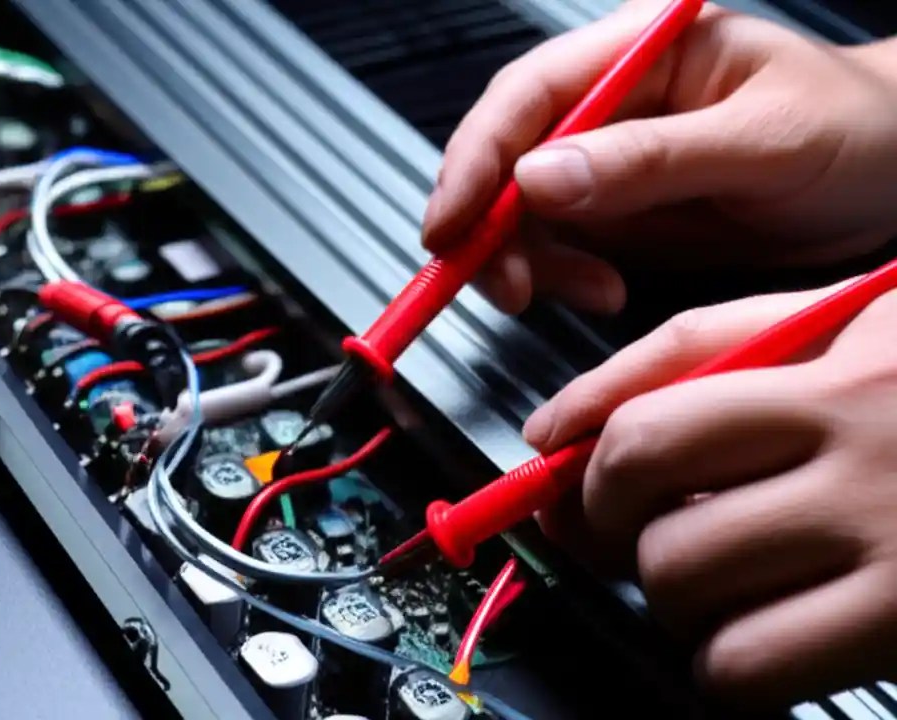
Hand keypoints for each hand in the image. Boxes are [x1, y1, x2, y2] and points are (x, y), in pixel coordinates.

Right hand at [424, 0, 896, 314]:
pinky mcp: (612, 208)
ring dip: (526, 260)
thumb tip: (540, 178)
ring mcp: (605, 156)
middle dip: (488, 224)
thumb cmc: (853, 131)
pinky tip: (603, 291)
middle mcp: (610, 100)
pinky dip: (560, 278)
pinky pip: (553, 244)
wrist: (893, 178)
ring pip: (517, 208)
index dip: (478, 157)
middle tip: (501, 284)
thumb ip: (651, 159)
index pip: (529, 93)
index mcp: (640, 51)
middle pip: (504, 153)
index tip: (453, 222)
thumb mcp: (762, 144)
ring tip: (586, 292)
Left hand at [523, 284, 896, 707]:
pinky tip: (763, 640)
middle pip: (646, 493)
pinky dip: (727, 665)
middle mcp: (864, 443)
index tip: (570, 490)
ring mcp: (892, 539)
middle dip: (618, 529)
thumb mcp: (853, 330)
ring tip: (722, 587)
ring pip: (684, 580)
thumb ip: (713, 354)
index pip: (651, 410)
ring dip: (675, 597)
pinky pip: (748, 666)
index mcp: (841, 361)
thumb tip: (563, 428)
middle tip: (644, 540)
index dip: (585, 464)